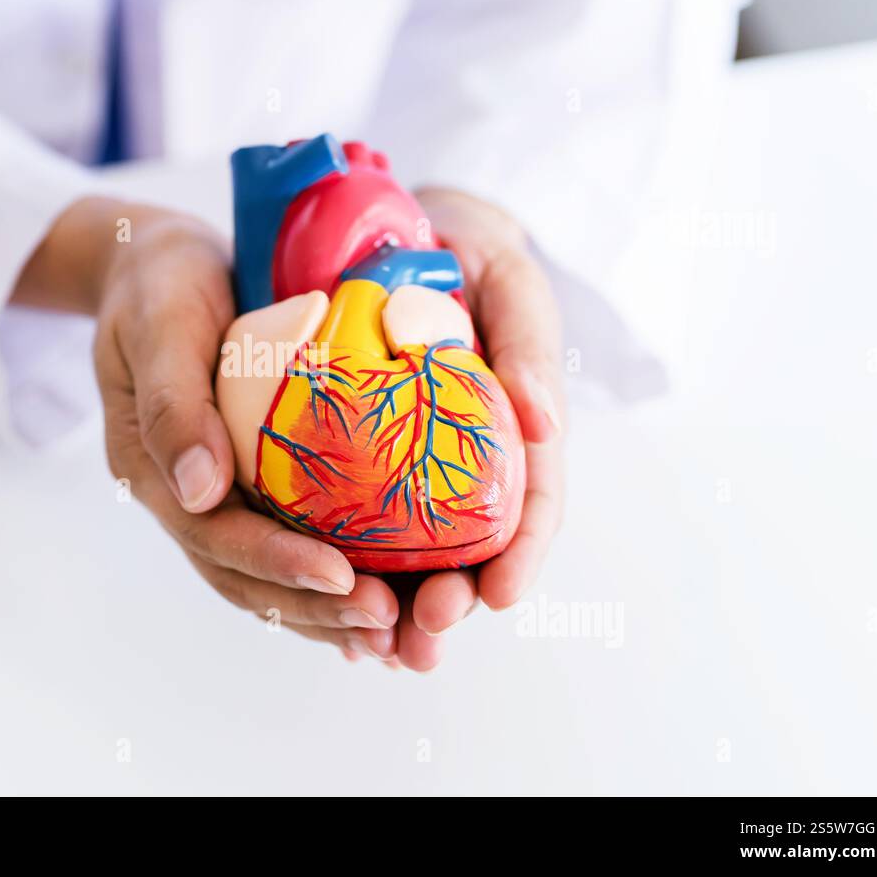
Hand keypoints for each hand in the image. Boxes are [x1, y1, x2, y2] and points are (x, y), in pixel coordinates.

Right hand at [19, 197, 400, 658]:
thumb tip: (199, 490)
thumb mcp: (158, 325)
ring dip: (324, 611)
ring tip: (392, 631)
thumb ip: (173, 404)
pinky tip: (378, 600)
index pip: (214, 535)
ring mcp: (213, 491)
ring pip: (265, 574)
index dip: (277, 564)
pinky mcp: (247, 478)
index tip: (342, 577)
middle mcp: (183, 493)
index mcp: (152, 467)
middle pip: (243, 575)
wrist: (154, 264)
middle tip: (386, 620)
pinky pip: (285, 540)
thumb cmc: (157, 285)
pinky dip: (325, 580)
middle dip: (314, 606)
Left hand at [379, 188, 565, 670]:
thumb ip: (529, 336)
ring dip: (400, 606)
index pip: (532, 500)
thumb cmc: (463, 246)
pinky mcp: (357, 457)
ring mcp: (413, 459)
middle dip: (452, 599)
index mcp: (516, 421)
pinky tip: (333, 609)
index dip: (521, 554)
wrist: (388, 226)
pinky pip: (357, 521)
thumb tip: (543, 419)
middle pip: (471, 544)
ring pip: (414, 549)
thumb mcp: (506, 273)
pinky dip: (352, 568)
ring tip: (378, 649)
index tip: (496, 595)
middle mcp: (468, 453)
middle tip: (424, 638)